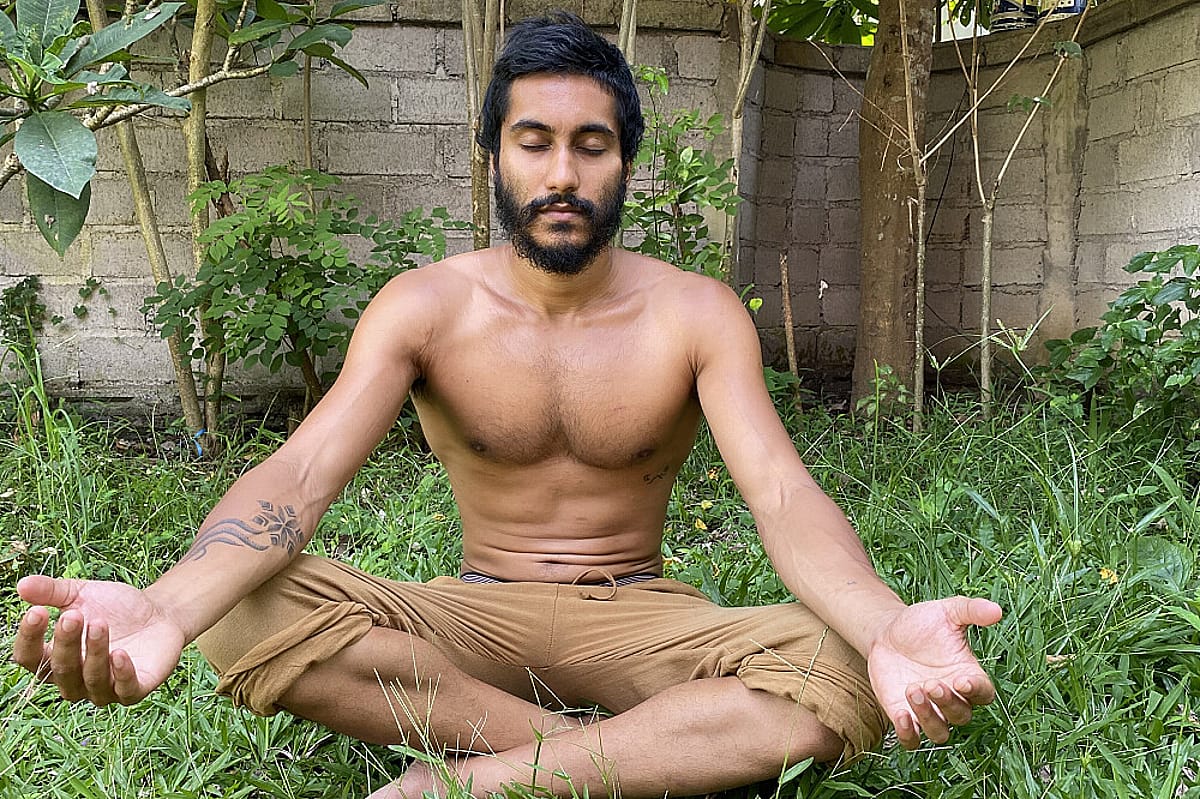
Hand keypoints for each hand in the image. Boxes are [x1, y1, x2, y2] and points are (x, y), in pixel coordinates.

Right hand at [12, 575, 185, 705]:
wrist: (161, 613)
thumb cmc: (116, 608)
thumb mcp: (82, 594)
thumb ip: (52, 591)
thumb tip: (22, 584)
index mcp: (55, 658)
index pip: (30, 658)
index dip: (29, 638)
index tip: (37, 612)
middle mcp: (75, 680)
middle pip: (59, 669)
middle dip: (65, 642)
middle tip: (73, 616)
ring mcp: (105, 689)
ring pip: (91, 679)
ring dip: (93, 652)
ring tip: (99, 624)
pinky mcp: (135, 690)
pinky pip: (125, 690)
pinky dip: (121, 673)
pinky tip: (120, 654)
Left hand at [867, 596, 1002, 748]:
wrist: (886, 633)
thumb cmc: (922, 623)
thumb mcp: (946, 611)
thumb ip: (971, 610)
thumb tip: (997, 610)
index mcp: (967, 675)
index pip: (983, 693)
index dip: (976, 690)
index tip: (961, 679)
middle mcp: (952, 698)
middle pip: (962, 716)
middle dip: (948, 703)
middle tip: (929, 683)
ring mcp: (929, 710)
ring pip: (939, 732)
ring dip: (928, 718)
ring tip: (912, 689)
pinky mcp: (904, 716)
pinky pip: (912, 739)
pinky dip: (908, 734)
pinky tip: (901, 716)